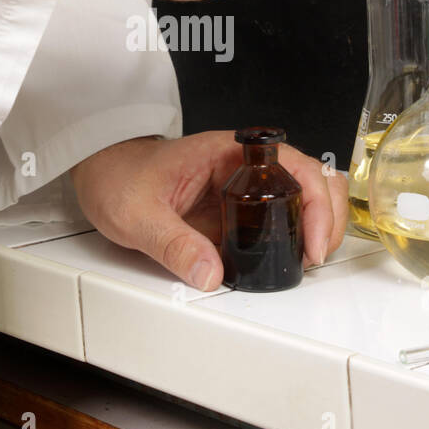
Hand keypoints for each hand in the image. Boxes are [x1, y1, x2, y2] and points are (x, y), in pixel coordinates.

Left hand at [70, 132, 348, 290]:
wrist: (101, 171)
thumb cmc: (118, 177)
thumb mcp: (137, 214)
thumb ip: (172, 244)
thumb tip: (210, 275)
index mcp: (228, 153)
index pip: (295, 164)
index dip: (316, 201)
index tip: (313, 241)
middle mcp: (244, 164)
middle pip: (313, 177)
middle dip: (328, 216)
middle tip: (317, 256)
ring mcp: (244, 185)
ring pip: (304, 193)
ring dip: (318, 223)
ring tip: (310, 258)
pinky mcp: (238, 206)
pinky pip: (279, 214)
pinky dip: (296, 233)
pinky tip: (291, 256)